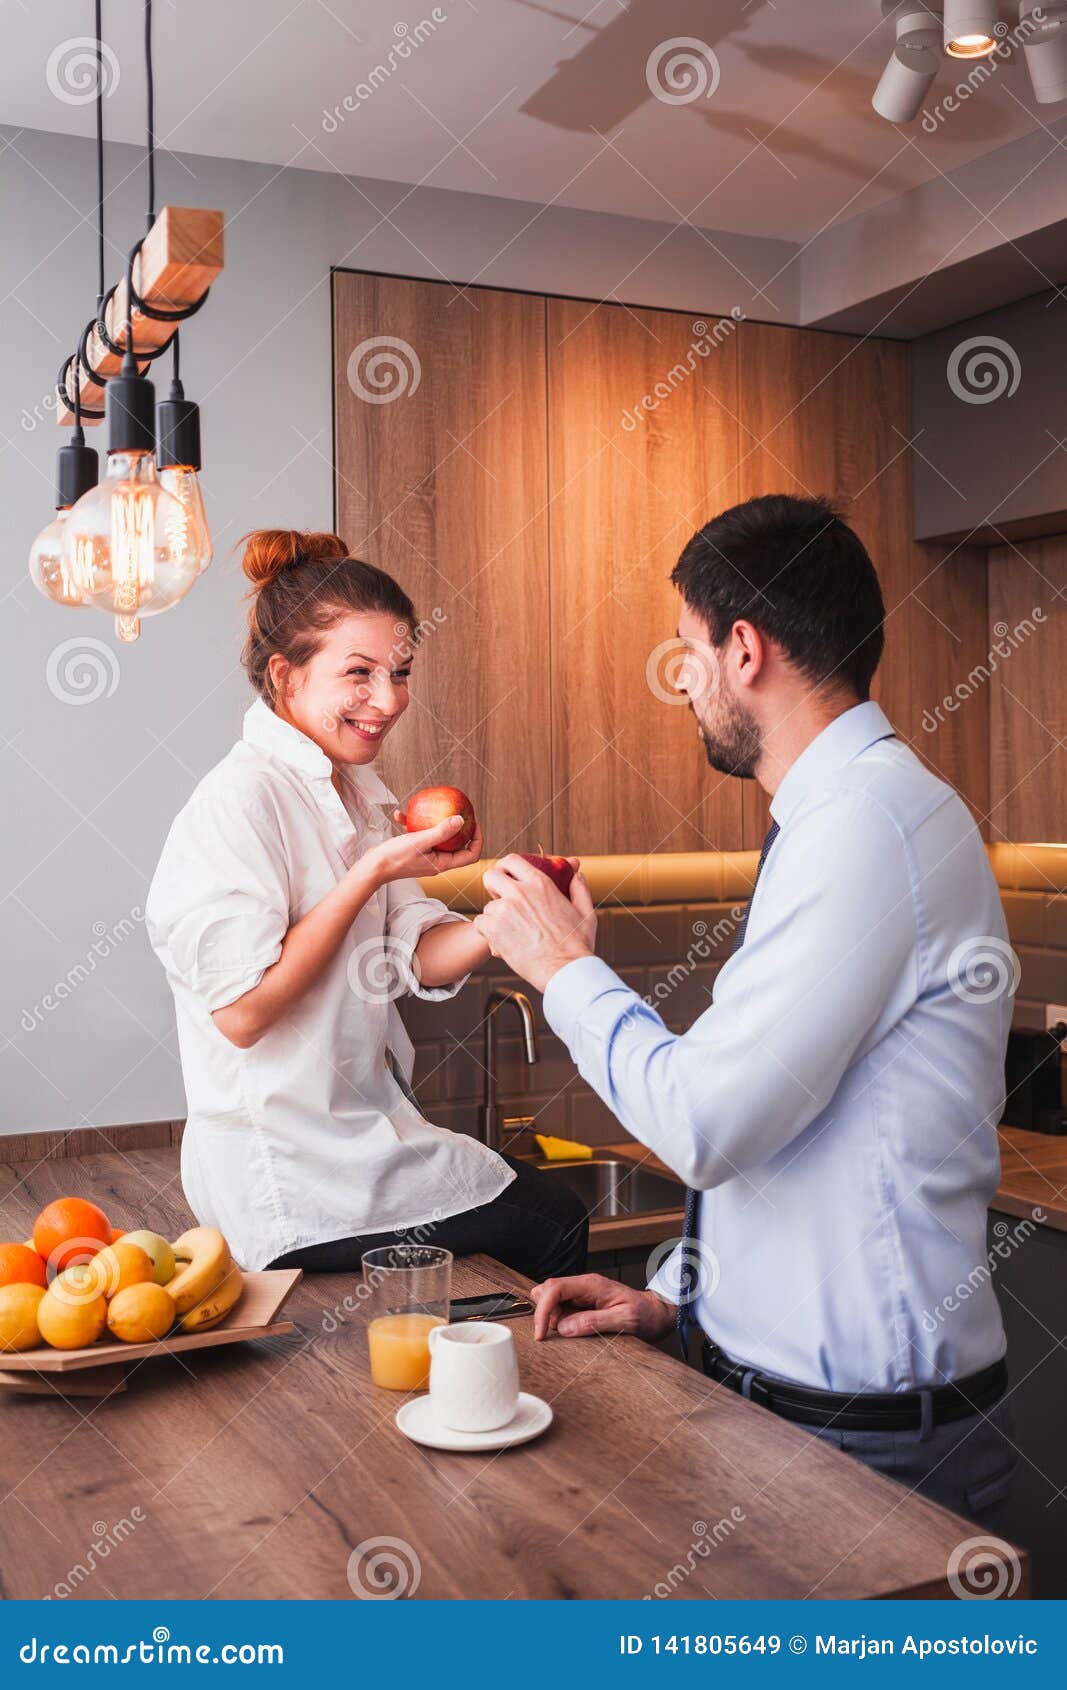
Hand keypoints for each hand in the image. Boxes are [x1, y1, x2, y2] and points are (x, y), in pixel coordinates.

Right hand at [364, 814, 484, 886]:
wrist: (372, 868)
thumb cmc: (395, 857)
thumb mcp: (420, 841)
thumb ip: (441, 831)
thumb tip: (461, 820)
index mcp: (443, 863)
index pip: (471, 855)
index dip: (477, 839)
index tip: (474, 823)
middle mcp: (437, 862)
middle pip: (456, 845)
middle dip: (458, 828)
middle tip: (456, 811)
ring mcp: (425, 857)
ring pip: (436, 838)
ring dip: (432, 823)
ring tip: (427, 809)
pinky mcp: (413, 852)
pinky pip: (419, 837)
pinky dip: (412, 826)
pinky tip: (401, 815)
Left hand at [473, 854, 596, 992]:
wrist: (565, 971)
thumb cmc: (576, 945)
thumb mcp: (585, 912)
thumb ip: (579, 889)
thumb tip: (577, 875)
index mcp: (540, 883)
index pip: (511, 860)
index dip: (506, 868)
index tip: (507, 878)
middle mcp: (519, 892)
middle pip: (490, 876)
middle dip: (493, 887)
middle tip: (502, 900)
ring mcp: (504, 910)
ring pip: (487, 906)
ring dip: (495, 917)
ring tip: (510, 931)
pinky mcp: (494, 929)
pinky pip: (480, 924)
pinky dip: (488, 933)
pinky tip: (502, 942)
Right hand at [530, 1273, 676, 1341]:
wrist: (658, 1314)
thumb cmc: (646, 1314)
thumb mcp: (624, 1320)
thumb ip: (593, 1322)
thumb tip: (565, 1328)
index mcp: (592, 1284)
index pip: (555, 1288)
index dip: (543, 1310)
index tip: (541, 1333)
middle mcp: (584, 1286)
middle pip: (547, 1291)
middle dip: (545, 1313)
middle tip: (558, 1333)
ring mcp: (582, 1295)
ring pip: (551, 1301)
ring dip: (552, 1319)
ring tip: (572, 1333)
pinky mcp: (582, 1305)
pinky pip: (561, 1310)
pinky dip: (559, 1322)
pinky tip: (573, 1332)